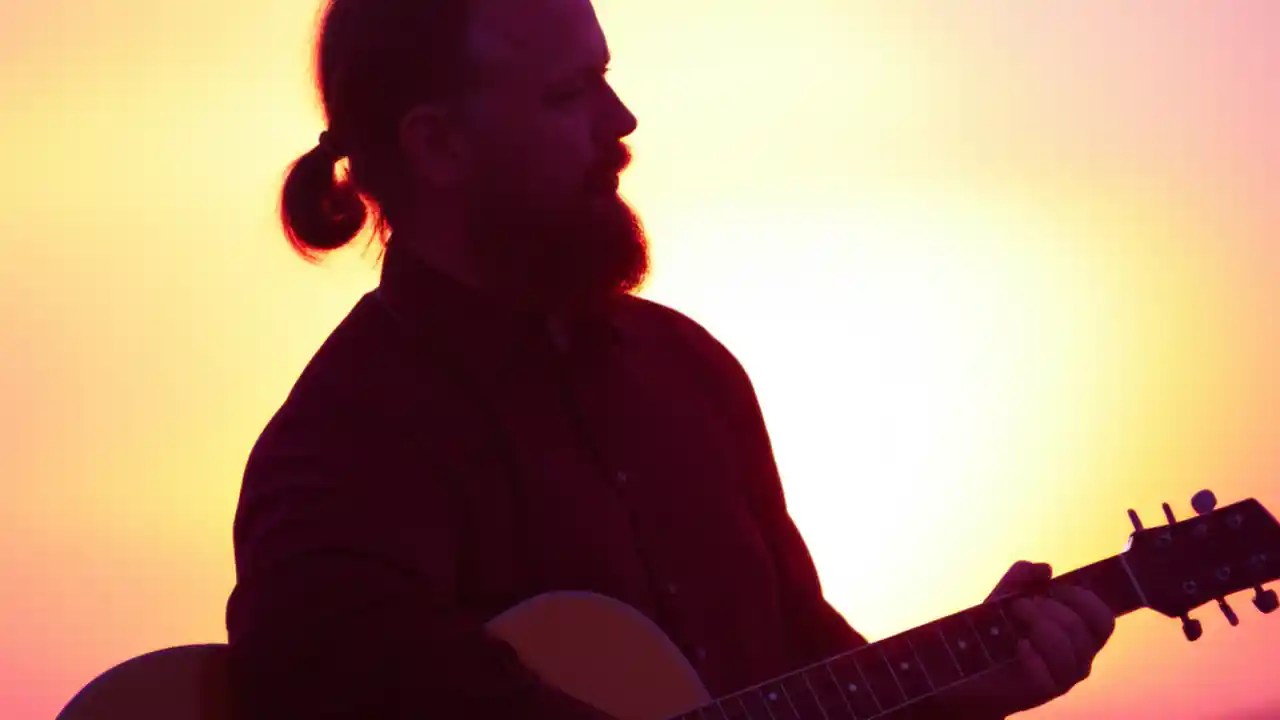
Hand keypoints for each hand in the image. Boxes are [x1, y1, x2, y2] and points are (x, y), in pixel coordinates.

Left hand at [934, 561, 1115, 718]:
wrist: (971, 670)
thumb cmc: (999, 632)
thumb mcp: (1006, 596)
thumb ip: (1023, 577)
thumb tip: (1045, 568)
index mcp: (1080, 636)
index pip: (1103, 619)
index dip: (1082, 599)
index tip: (1052, 589)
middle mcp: (1079, 659)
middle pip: (1081, 629)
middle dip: (1050, 608)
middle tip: (1022, 605)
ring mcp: (1064, 679)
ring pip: (1067, 649)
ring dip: (1038, 625)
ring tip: (1015, 619)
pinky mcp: (1043, 692)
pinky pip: (1049, 675)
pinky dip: (1032, 655)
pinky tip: (1019, 645)